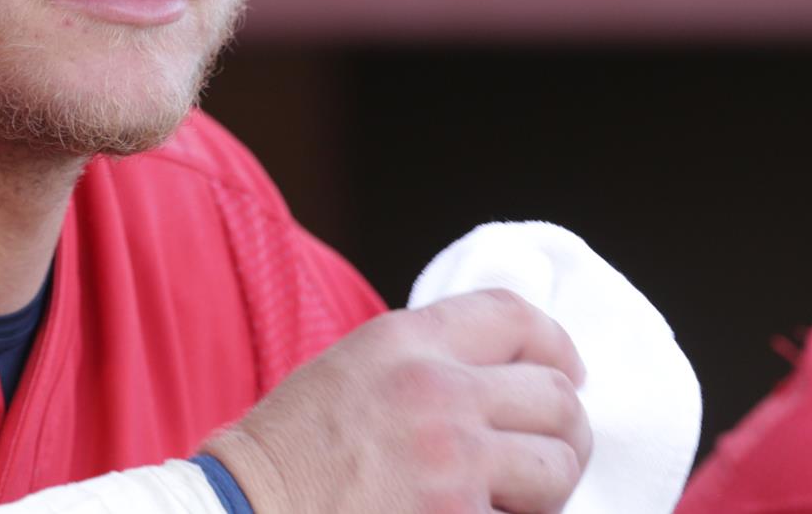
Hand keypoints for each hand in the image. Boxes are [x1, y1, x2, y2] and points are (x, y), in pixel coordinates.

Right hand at [200, 288, 591, 512]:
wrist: (247, 510)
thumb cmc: (289, 450)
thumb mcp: (351, 369)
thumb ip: (424, 360)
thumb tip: (501, 374)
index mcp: (405, 340)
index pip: (516, 316)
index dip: (555, 345)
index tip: (565, 372)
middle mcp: (437, 389)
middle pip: (556, 393)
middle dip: (563, 426)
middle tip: (548, 449)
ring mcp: (454, 460)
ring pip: (559, 463)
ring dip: (550, 483)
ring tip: (520, 496)